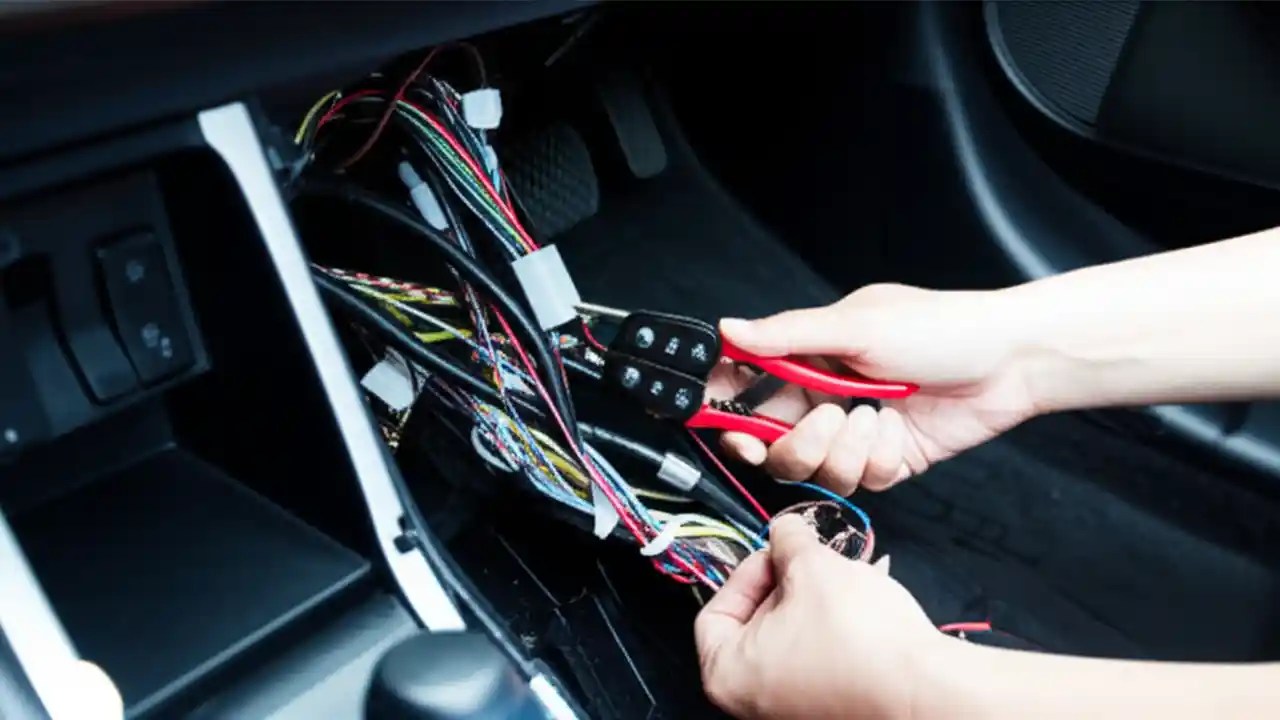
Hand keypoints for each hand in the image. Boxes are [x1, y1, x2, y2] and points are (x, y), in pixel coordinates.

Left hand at [694, 515, 945, 719]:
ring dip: (817, 597)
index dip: (747, 572)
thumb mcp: (813, 567)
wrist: (927, 691)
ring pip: (794, 636)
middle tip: (810, 555)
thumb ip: (787, 541)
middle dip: (789, 580)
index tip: (775, 553)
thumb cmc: (862, 643)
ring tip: (844, 571)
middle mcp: (754, 702)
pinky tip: (862, 598)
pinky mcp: (832, 707)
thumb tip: (784, 530)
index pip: (715, 612)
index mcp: (727, 675)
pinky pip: (822, 656)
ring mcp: (793, 708)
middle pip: (756, 623)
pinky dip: (836, 624)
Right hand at [709, 284, 1039, 492]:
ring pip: (818, 471)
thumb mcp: (856, 326)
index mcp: (810, 358)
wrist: (1010, 361)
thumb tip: (728, 329)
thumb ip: (787, 336)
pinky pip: (864, 482)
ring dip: (846, 450)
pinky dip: (881, 459)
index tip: (725, 426)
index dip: (729, 413)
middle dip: (795, 445)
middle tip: (823, 424)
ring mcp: (857, 434)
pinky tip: (901, 429)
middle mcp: (827, 398)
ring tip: (877, 416)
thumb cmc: (940, 328)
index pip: (749, 389)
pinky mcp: (888, 461)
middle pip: (776, 446)